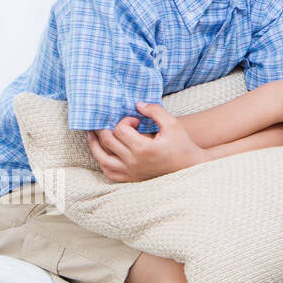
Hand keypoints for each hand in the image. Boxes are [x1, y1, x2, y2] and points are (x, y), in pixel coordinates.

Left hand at [87, 101, 206, 181]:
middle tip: (111, 122)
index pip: (120, 129)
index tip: (136, 120)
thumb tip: (137, 104)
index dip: (126, 120)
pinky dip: (102, 162)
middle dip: (107, 128)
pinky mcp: (131, 178)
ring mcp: (131, 172)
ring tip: (93, 135)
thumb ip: (155, 111)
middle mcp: (134, 161)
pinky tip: (103, 153)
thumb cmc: (182, 144)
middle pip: (108, 141)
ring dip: (95, 145)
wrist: (189, 166)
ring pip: (102, 159)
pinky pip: (109, 172)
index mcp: (143, 148)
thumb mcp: (173, 124)